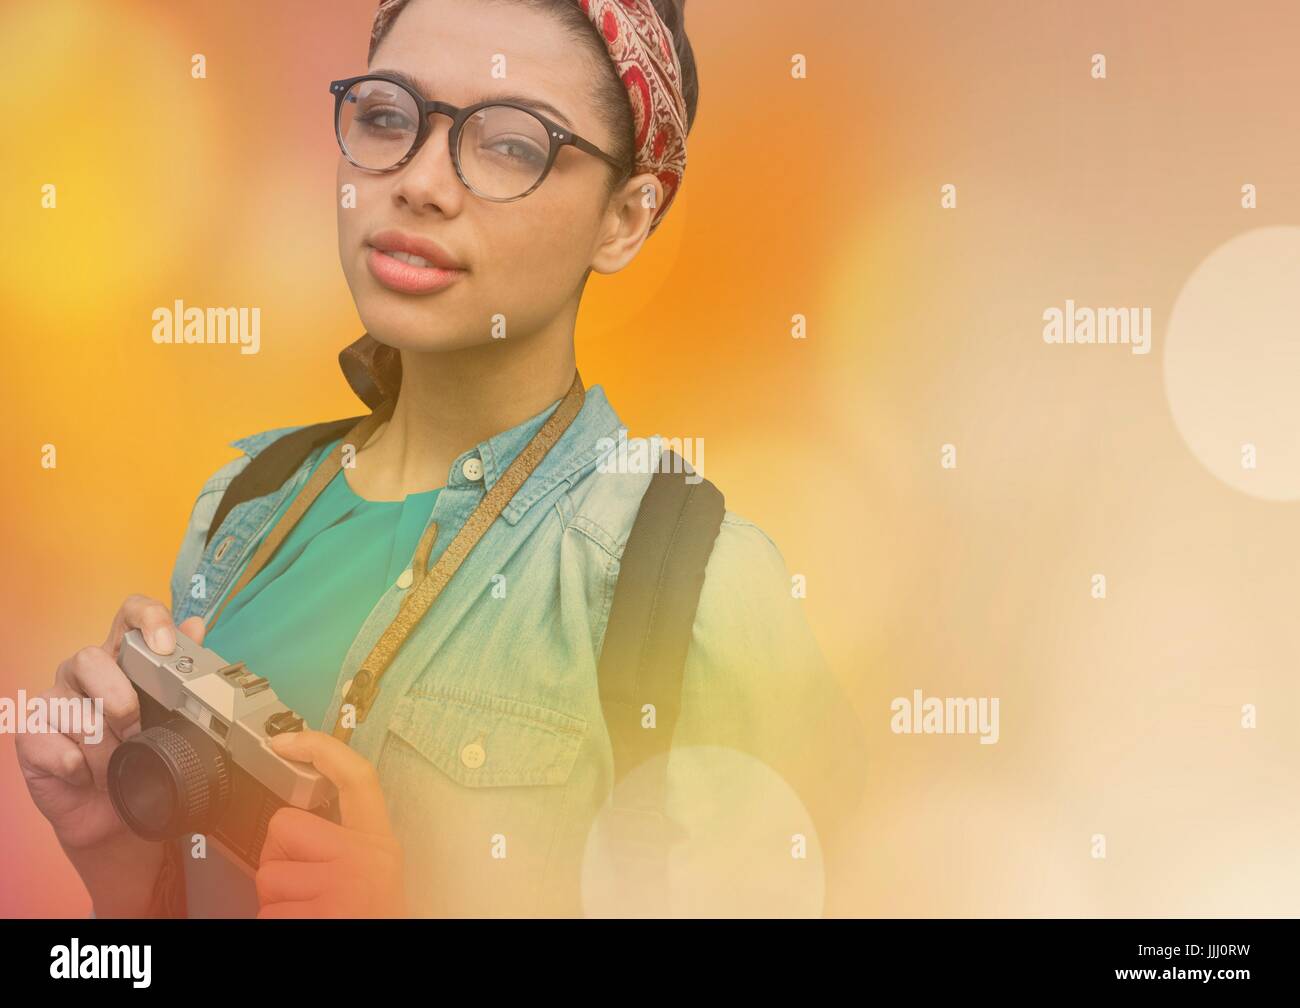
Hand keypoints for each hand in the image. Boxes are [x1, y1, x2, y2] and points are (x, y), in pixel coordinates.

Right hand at [16, 594, 205, 914]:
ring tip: (115, 758)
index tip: (166, 644)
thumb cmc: (146, 757)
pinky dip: (73, 762)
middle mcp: (85, 672)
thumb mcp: (172, 716)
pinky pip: (44, 739)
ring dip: (98, 738)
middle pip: (90, 657)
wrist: (119, 816)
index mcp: (124, 658)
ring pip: (68, 702)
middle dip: (118, 695)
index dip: (147, 618)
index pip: (129, 614)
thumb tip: (196, 626)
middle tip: (135, 726)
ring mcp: (54, 702)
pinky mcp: (31, 735)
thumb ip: (184, 669)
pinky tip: (86, 774)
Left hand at [255, 728, 405, 917]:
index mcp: (378, 844)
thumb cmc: (368, 918)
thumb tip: (289, 829)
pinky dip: (274, 926)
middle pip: (283, 828)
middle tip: (305, 891)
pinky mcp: (316, 916)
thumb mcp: (370, 875)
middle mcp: (363, 859)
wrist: (384, 975)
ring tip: (309, 916)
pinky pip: (264, 914)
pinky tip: (305, 928)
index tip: (288, 739)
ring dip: (275, 903)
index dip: (322, 747)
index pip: (357, 778)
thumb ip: (342, 846)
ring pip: (266, 876)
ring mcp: (339, 888)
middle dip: (278, 859)